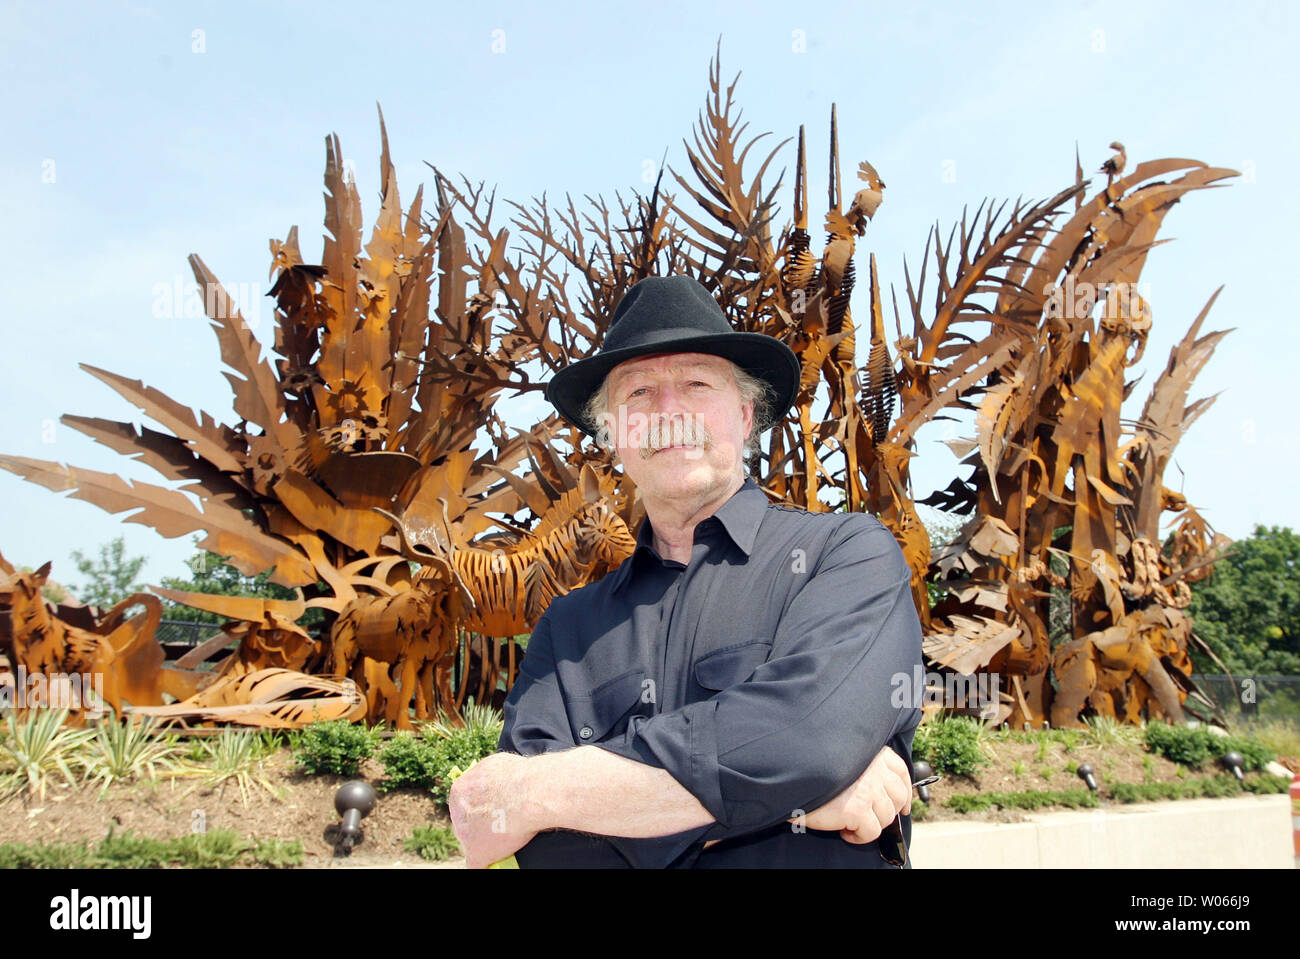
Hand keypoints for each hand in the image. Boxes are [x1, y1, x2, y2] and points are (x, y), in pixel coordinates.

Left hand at [447, 752, 538, 867]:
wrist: (527, 793)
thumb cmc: (518, 776)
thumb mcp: (497, 765)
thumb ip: (488, 776)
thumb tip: (493, 778)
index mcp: (460, 790)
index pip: (464, 803)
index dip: (478, 808)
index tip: (490, 811)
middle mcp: (458, 812)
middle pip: (464, 823)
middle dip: (479, 825)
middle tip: (497, 826)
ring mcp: (465, 834)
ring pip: (469, 843)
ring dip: (483, 844)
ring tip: (500, 845)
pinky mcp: (476, 852)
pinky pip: (476, 864)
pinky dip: (485, 863)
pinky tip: (490, 863)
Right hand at [793, 746, 911, 844]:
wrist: (788, 775)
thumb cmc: (811, 767)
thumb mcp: (842, 757)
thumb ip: (861, 764)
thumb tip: (879, 788)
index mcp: (871, 751)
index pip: (901, 771)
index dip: (905, 792)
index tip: (904, 805)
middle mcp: (874, 768)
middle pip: (898, 797)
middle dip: (888, 811)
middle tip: (871, 818)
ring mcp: (868, 788)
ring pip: (886, 817)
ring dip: (870, 824)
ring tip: (851, 823)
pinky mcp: (858, 809)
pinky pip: (871, 832)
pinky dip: (859, 837)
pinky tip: (844, 831)